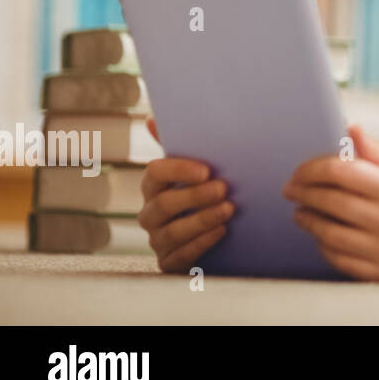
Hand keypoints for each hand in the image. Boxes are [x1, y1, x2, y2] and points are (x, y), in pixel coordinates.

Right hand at [138, 116, 235, 272]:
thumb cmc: (201, 192)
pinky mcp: (169, 261)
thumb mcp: (195, 168)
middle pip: (163, 204)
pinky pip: (180, 256)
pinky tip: (222, 231)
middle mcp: (151, 213)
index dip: (178, 170)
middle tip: (224, 188)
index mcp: (154, 186)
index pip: (155, 173)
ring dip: (201, 220)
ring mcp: (158, 239)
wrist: (213, 234)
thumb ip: (180, 145)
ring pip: (172, 232)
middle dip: (194, 196)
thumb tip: (153, 117)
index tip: (206, 169)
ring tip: (228, 210)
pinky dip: (201, 243)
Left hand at [283, 123, 378, 282]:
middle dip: (304, 193)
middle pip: (331, 202)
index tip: (299, 172)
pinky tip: (320, 234)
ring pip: (329, 233)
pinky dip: (323, 245)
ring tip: (300, 211)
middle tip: (291, 189)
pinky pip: (338, 258)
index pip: (340, 171)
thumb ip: (374, 150)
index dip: (311, 169)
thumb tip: (348, 128)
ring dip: (307, 220)